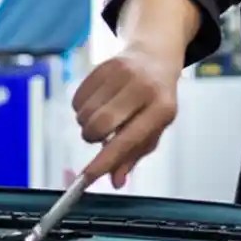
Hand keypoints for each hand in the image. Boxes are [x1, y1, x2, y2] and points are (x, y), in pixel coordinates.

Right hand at [73, 44, 180, 187]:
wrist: (155, 58)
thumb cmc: (156, 99)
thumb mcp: (154, 128)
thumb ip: (134, 155)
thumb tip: (116, 182)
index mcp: (162, 108)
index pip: (129, 140)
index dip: (106, 161)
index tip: (88, 178)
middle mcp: (144, 88)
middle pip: (101, 124)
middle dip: (92, 138)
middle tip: (98, 138)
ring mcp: (123, 73)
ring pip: (86, 112)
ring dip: (87, 123)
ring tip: (103, 117)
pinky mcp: (105, 64)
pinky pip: (77, 97)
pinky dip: (81, 108)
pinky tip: (97, 103)